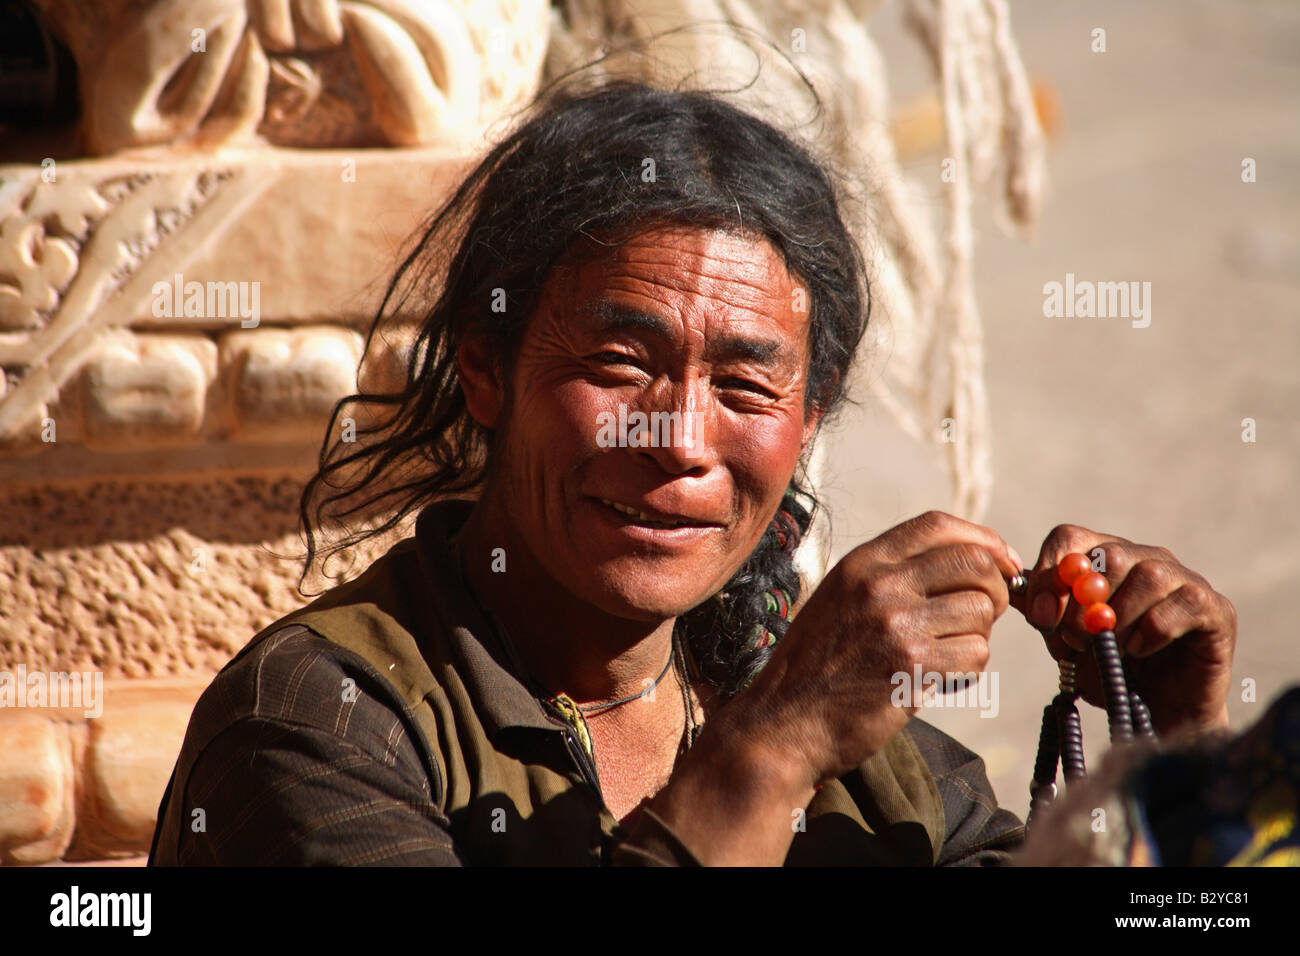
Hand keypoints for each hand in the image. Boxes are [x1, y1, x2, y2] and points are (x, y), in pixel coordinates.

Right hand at [734, 511, 1022, 785]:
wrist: (784, 721)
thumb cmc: (817, 664)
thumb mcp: (841, 599)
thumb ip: (891, 576)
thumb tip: (969, 562)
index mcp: (862, 563)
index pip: (938, 525)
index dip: (983, 539)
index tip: (1003, 561)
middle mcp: (879, 584)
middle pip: (973, 562)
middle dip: (996, 587)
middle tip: (988, 613)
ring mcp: (896, 624)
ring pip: (981, 610)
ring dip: (979, 634)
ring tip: (951, 652)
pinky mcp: (912, 666)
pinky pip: (975, 653)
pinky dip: (970, 668)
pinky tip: (943, 677)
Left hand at [1012, 525, 1236, 736]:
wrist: (1155, 716)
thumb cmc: (1108, 670)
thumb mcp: (1063, 639)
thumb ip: (1041, 609)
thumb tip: (1011, 585)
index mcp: (1104, 558)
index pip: (1069, 538)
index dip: (1050, 573)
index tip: (1041, 616)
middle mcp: (1146, 558)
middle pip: (1108, 554)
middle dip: (1082, 603)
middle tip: (1075, 641)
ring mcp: (1183, 580)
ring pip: (1146, 576)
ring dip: (1118, 618)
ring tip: (1109, 648)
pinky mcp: (1214, 608)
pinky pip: (1179, 605)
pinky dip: (1150, 631)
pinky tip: (1139, 652)